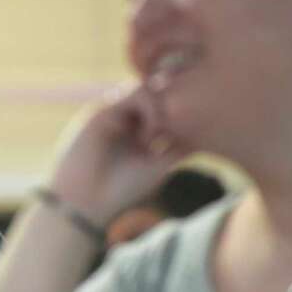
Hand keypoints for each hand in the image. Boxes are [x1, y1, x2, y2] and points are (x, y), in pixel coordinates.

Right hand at [48, 82, 188, 225]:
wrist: (86, 202)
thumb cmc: (123, 191)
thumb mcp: (162, 166)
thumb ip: (180, 143)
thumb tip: (205, 121)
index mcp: (142, 134)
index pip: (170, 110)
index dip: (185, 115)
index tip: (191, 137)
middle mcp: (129, 121)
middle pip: (161, 95)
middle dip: (174, 107)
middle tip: (175, 133)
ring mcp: (116, 114)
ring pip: (149, 89)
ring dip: (162, 107)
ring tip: (159, 134)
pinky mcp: (102, 111)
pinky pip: (133, 92)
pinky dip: (149, 107)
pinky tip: (148, 133)